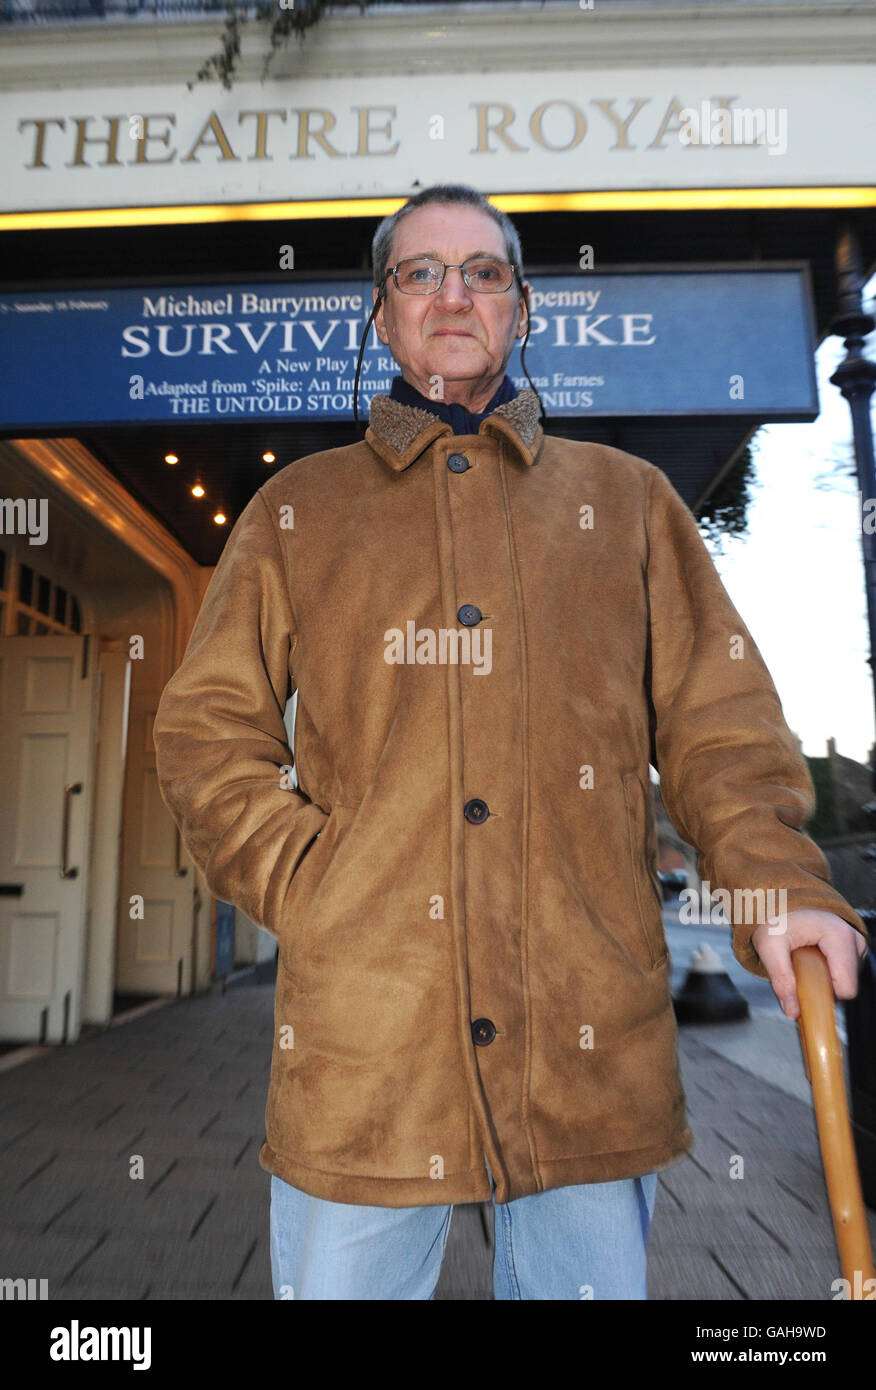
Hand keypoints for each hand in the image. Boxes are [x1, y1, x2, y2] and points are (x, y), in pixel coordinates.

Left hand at [751, 909, 868, 1020]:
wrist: (783, 901)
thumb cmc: (776, 918)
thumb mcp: (769, 946)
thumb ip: (780, 979)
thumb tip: (792, 1012)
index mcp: (839, 937)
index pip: (845, 988)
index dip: (823, 995)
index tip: (800, 986)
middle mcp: (855, 940)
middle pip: (846, 987)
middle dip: (821, 986)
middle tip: (797, 968)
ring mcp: (857, 945)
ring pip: (845, 982)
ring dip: (823, 979)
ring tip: (803, 960)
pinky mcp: (854, 950)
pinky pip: (844, 975)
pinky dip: (827, 973)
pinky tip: (812, 959)